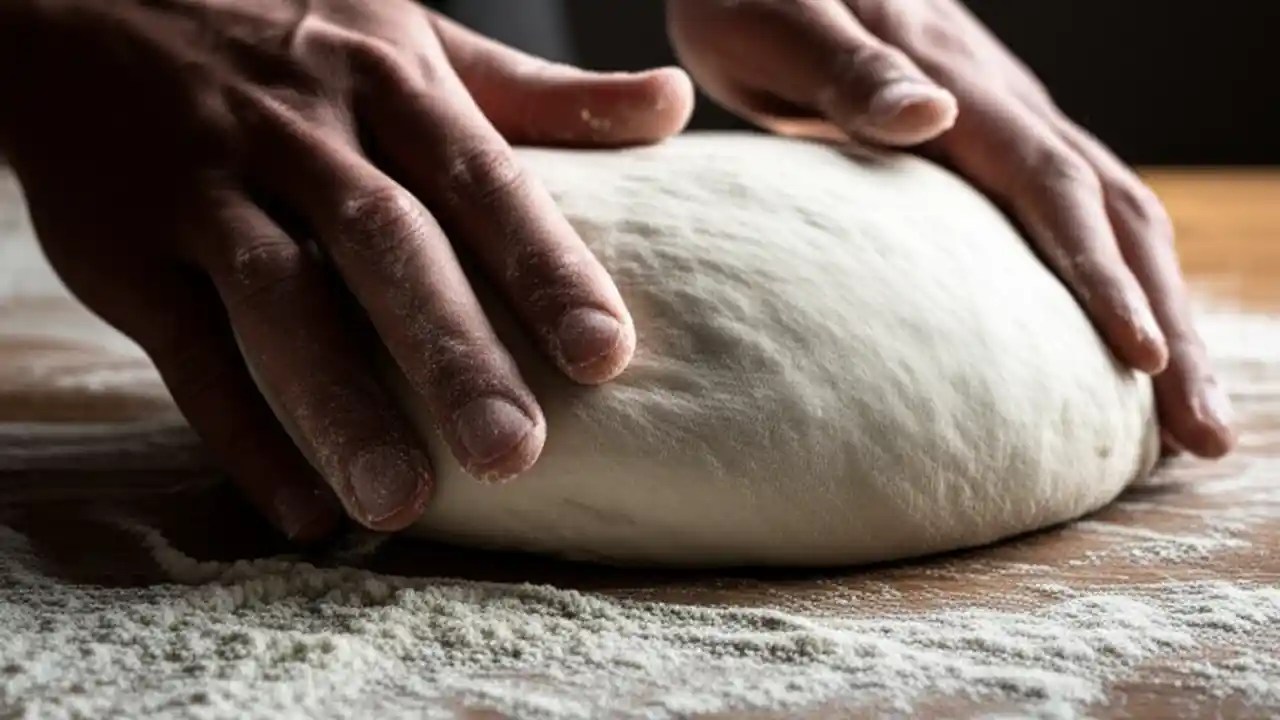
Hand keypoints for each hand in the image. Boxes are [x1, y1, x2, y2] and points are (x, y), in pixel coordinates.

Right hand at [1, 0, 692, 538]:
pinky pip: (185, 349)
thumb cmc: (290, 33)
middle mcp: (300, 131)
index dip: (543, 266)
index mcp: (389, 81)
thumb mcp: (411, 39)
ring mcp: (204, 188)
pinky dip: (240, 431)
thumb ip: (538, 94)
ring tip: (401, 504)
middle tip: (513, 455)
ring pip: (277, 301)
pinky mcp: (120, 247)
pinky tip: (301, 510)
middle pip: (384, 245)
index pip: (481, 178)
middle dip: (449, 351)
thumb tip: (670, 109)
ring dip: (338, 406)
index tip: (606, 355)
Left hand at [667, 0, 1233, 457]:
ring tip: (1187, 420)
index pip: (1053, 188)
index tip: (1143, 360)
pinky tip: (1125, 345)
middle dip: (1168, 325)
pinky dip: (1119, 285)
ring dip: (1162, 315)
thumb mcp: (783, 27)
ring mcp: (1010, 123)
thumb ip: (851, 74)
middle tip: (1204, 436)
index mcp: (962, 89)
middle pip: (1116, 215)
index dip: (1102, 275)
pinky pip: (1079, 216)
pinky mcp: (995, 142)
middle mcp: (1006, 107)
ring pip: (1115, 219)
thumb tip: (931, 115)